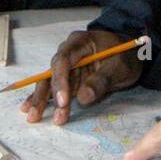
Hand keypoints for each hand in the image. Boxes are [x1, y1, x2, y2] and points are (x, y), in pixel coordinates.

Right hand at [22, 29, 142, 124]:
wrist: (131, 53)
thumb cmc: (126, 56)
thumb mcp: (119, 67)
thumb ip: (101, 80)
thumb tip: (83, 97)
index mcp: (80, 42)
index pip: (64, 60)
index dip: (60, 81)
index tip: (63, 101)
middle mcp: (69, 52)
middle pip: (52, 72)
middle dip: (45, 94)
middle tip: (38, 114)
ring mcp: (68, 65)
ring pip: (50, 82)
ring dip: (42, 100)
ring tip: (33, 116)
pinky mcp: (69, 77)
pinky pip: (54, 88)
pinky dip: (44, 98)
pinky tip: (29, 108)